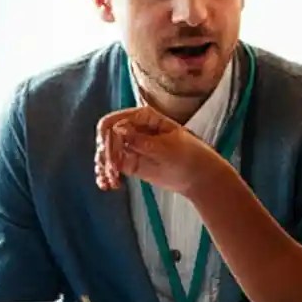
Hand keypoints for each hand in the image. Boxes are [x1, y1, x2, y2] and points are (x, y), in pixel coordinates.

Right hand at [95, 106, 221, 196]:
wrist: (197, 175)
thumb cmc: (188, 155)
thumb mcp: (166, 147)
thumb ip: (142, 140)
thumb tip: (118, 131)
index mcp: (143, 117)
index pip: (114, 122)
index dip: (108, 139)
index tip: (112, 159)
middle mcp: (133, 127)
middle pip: (106, 137)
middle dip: (105, 155)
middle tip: (112, 173)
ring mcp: (130, 145)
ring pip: (106, 152)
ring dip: (103, 166)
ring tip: (110, 182)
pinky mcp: (129, 161)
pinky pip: (111, 165)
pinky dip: (106, 174)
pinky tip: (107, 185)